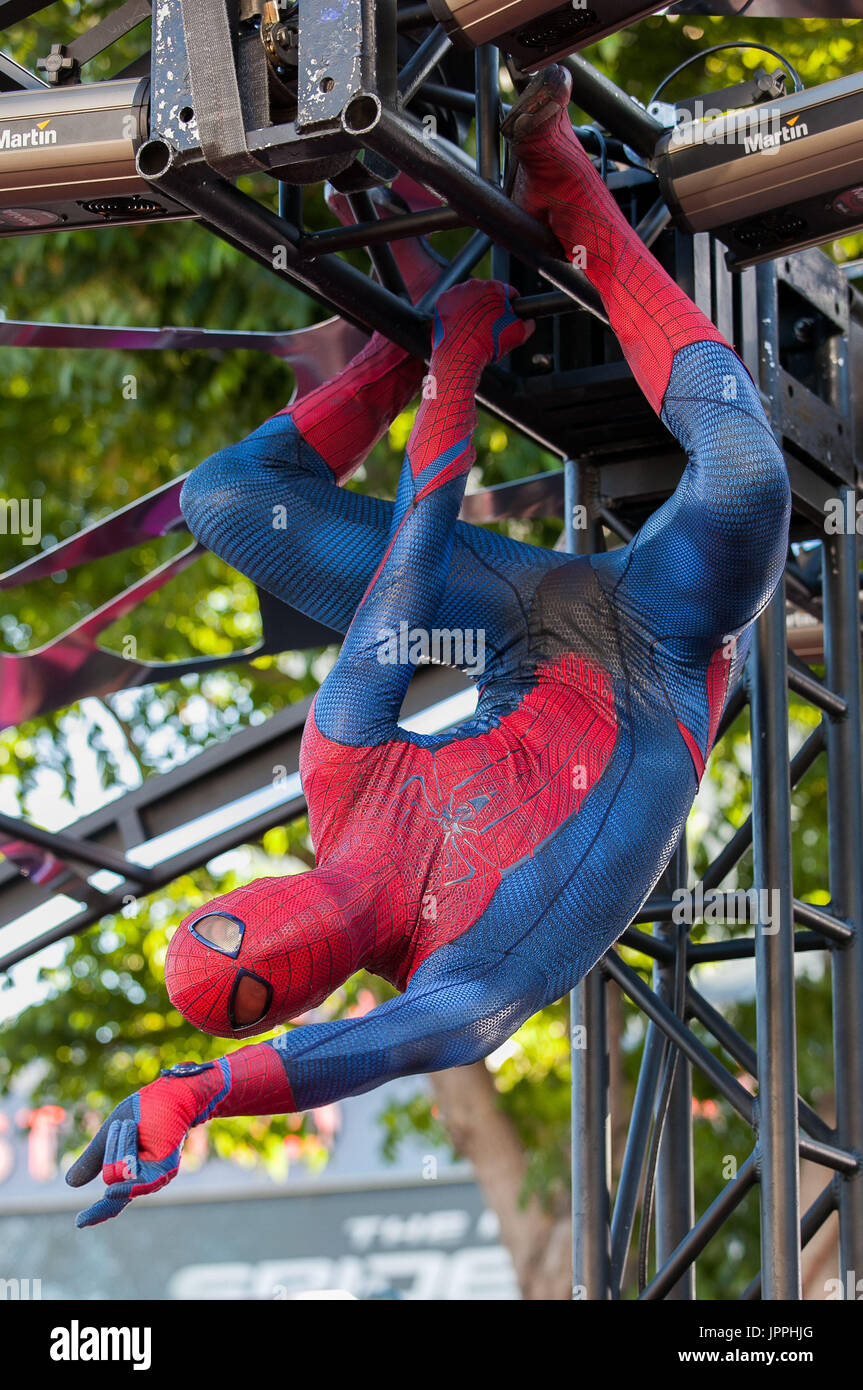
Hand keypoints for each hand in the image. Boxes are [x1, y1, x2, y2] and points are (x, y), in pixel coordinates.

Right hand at [66, 1061, 223, 1226]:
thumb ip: (93, 1158)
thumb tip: (71, 1184)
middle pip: (110, 1178)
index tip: (80, 1224)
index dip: (97, 1213)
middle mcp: (144, 1180)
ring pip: (120, 1173)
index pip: (113, 1201)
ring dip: (121, 1144)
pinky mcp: (166, 1169)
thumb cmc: (145, 1110)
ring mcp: (156, 1176)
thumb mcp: (110, 1133)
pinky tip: (111, 1193)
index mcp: (130, 1174)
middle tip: (126, 1123)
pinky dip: (127, 1188)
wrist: (171, 1094)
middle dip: (111, 1147)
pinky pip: (142, 1183)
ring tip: (133, 1124)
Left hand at [432, 280, 534, 365]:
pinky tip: (462, 325)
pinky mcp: (442, 300)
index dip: (511, 305)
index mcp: (495, 288)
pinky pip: (453, 304)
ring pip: (470, 297)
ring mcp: (456, 291)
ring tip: (475, 327)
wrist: (459, 356)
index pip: (508, 292)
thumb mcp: (518, 335)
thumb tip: (529, 321)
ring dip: (473, 308)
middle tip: (490, 325)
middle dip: (490, 306)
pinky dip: (457, 312)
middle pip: (488, 294)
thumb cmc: (488, 346)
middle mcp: (475, 284)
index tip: (507, 316)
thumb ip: (529, 324)